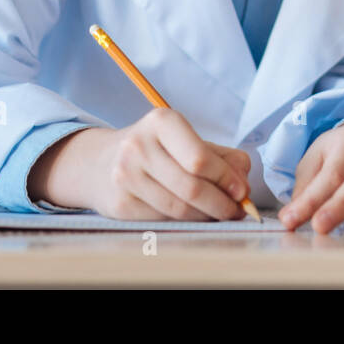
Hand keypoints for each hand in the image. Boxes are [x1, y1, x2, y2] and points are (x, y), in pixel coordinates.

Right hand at [29, 108, 251, 220]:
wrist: (100, 163)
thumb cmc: (156, 150)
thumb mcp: (187, 140)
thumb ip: (222, 157)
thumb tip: (243, 183)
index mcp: (161, 121)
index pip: (200, 159)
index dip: (226, 179)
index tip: (242, 191)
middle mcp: (138, 146)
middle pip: (192, 187)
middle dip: (222, 204)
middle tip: (237, 210)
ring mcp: (125, 177)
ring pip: (180, 209)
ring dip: (208, 216)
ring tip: (221, 214)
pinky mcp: (120, 204)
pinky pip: (164, 220)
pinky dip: (187, 222)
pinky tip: (195, 217)